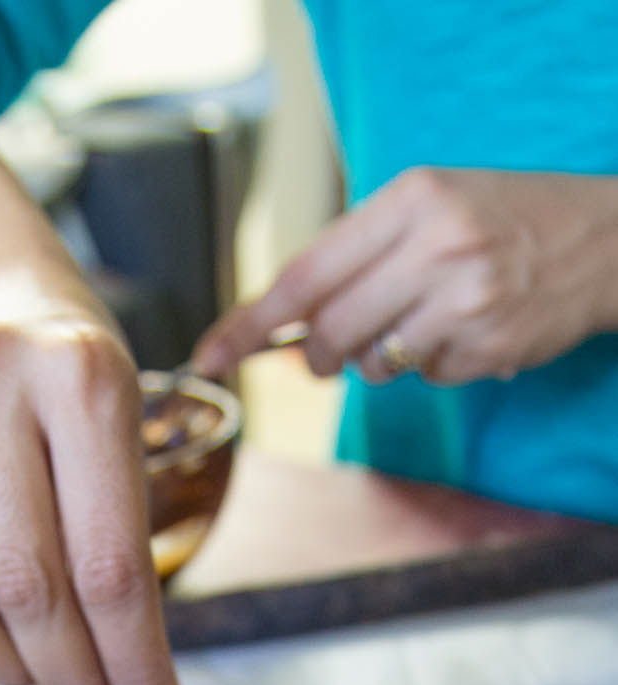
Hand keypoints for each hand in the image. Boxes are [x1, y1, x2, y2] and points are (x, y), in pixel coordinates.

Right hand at [0, 267, 185, 684]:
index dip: (139, 666)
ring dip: (15, 672)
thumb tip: (129, 677)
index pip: (112, 567)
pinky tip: (9, 643)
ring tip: (58, 684)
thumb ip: (126, 539)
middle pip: (33, 591)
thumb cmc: (77, 375)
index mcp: (85, 382)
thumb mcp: (130, 428)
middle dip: (79, 679)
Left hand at [194, 168, 617, 385]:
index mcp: (409, 202)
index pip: (305, 275)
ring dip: (382, 358)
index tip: (212, 353)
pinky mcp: (490, 346)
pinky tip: (466, 331)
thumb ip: (358, 253)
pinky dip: (432, 365)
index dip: (249, 322)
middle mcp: (436, 247)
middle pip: (330, 332)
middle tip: (329, 352)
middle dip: (318, 354)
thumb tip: (286, 319)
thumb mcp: (427, 205)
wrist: (604, 237)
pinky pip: (426, 377)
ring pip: (376, 363)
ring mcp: (466, 301)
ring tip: (423, 321)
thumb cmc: (502, 217)